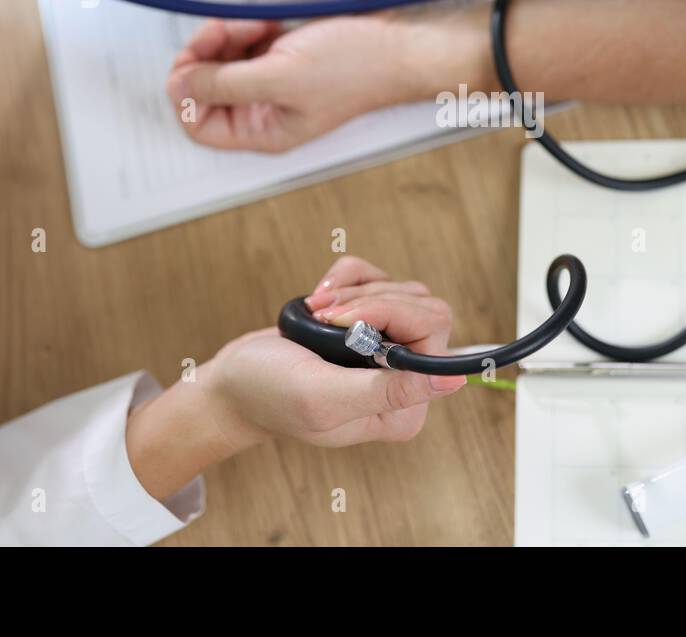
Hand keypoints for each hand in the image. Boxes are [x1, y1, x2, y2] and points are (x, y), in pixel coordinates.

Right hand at [127, 256, 463, 501]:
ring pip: (402, 289)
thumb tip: (453, 382)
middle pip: (423, 307)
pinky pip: (378, 278)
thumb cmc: (269, 394)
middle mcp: (406, 379)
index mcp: (403, 408)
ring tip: (316, 311)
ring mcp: (391, 348)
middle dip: (368, 300)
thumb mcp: (323, 397)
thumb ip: (387, 390)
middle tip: (324, 316)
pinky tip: (317, 299)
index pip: (432, 338)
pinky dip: (347, 278)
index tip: (341, 325)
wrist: (232, 381)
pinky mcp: (372, 322)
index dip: (387, 314)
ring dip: (354, 290)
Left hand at [164, 15, 419, 152]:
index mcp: (263, 131)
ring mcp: (272, 84)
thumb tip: (176, 88)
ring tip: (253, 27)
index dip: (186, 93)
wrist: (396, 45)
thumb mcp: (280, 77)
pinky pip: (243, 47)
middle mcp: (264, 112)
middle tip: (221, 33)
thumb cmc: (353, 68)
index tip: (191, 62)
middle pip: (205, 90)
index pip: (198, 125)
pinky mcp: (281, 60)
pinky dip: (246, 33)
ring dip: (227, 41)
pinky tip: (265, 26)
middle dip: (207, 58)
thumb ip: (223, 85)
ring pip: (221, 64)